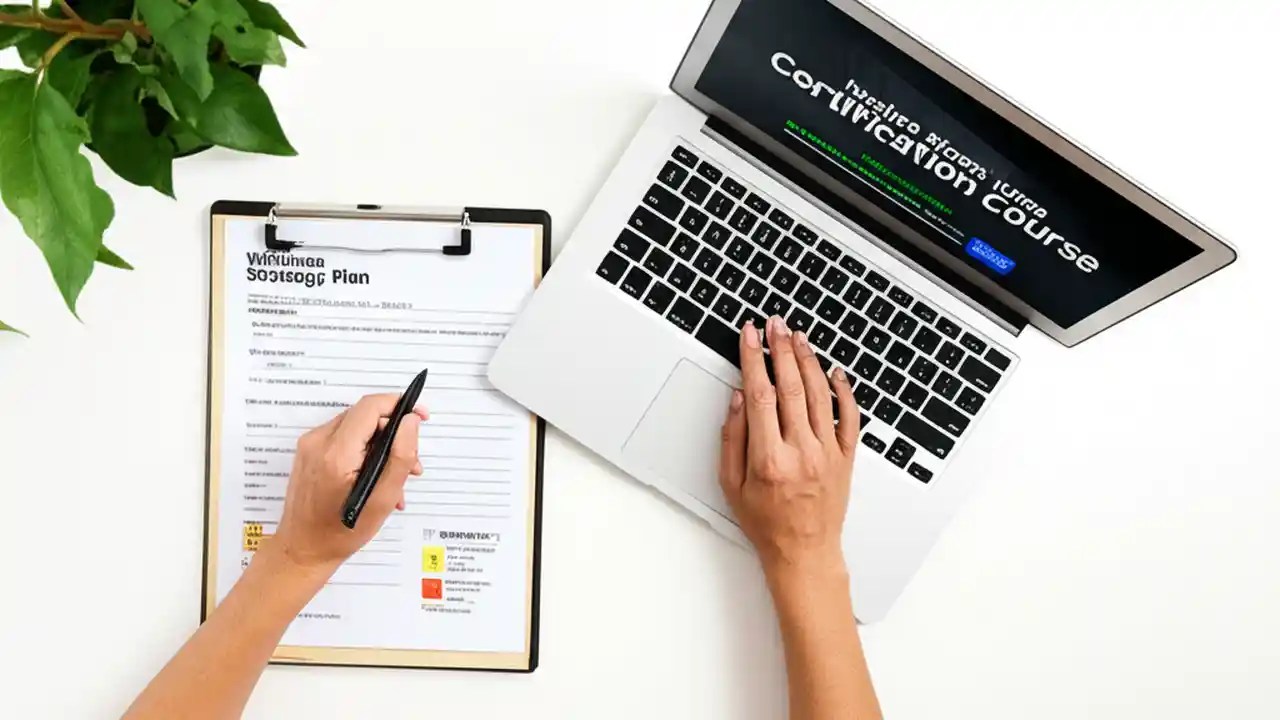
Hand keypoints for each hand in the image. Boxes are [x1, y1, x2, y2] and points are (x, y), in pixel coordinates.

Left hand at [269, 394, 427, 572]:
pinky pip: (343, 439)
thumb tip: (410, 423)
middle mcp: (318, 443)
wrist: (303, 549)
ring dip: (380, 444)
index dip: (399, 405)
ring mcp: (310, 446)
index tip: (418, 415)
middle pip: (365, 416)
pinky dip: (364, 451)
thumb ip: (400, 456)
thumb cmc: (340, 532)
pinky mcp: (309, 452)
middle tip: (411, 460)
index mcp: (336, 453)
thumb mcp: (382, 499)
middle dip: (393, 432)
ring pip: (356, 427)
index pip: (370, 407)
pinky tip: (375, 476)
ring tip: (395, 476)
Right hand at [719, 316, 858, 579]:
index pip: (761, 394)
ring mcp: (828, 454)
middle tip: (775, 324)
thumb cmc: (766, 524)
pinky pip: (849, 418)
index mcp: (769, 458)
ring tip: (798, 337)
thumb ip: (732, 438)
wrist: (804, 553)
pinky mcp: (846, 459)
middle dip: (781, 349)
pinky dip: (844, 392)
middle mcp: (802, 452)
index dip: (753, 358)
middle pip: (792, 387)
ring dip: (809, 361)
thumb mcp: (731, 485)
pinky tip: (835, 372)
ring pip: (820, 395)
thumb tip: (738, 399)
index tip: (749, 336)